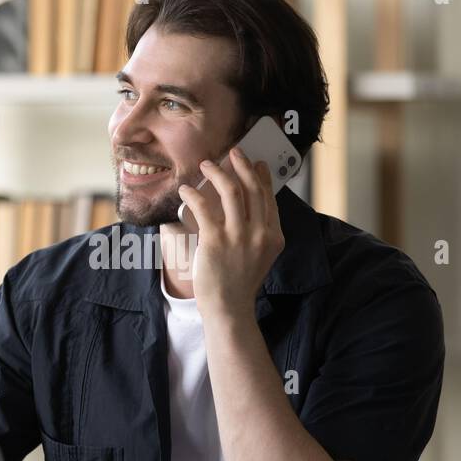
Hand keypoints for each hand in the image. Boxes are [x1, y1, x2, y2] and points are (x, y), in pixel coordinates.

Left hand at [176, 147, 284, 319]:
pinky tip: (186, 190)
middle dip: (242, 165)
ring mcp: (239, 237)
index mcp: (274, 236)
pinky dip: (193, 194)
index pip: (269, 197)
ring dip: (218, 173)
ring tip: (206, 165)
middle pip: (253, 188)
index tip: (255, 163)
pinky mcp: (216, 241)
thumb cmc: (240, 282)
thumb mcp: (260, 255)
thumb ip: (258, 231)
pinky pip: (204, 207)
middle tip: (232, 152)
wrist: (229, 308)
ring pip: (232, 191)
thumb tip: (244, 202)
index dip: (261, 176)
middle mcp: (260, 234)